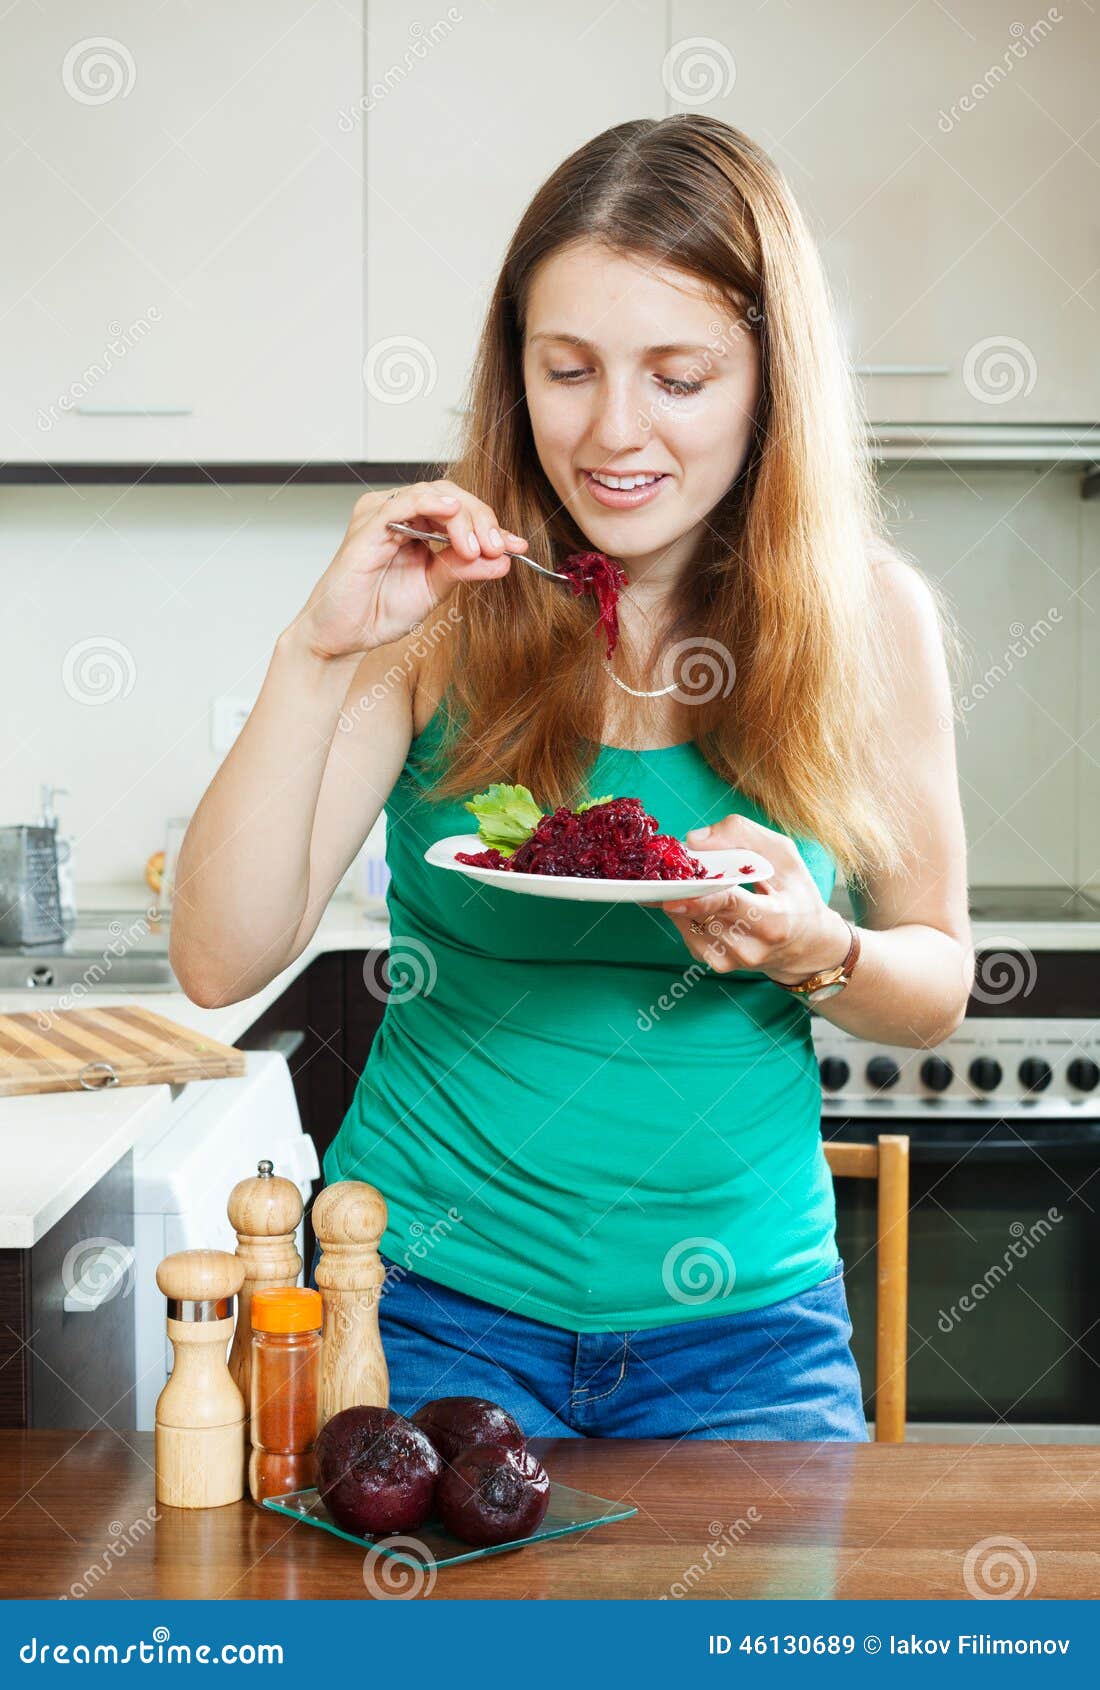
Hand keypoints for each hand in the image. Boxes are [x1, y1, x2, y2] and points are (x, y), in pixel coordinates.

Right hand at [295, 480, 526, 660]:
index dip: (491, 526)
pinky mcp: (367, 527)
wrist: (343, 636)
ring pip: (433, 495)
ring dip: (464, 517)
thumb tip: (505, 559)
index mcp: (416, 525)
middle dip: (482, 520)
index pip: (461, 510)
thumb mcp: (435, 589)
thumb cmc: (379, 610)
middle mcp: (399, 514)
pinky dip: (431, 504)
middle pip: (452, 497)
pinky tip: (453, 512)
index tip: (518, 547)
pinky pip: (402, 504)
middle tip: (499, 547)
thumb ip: (465, 570)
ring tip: (478, 546)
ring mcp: (382, 516)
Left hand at [659, 813, 851, 982]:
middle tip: (675, 868)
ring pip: (686, 922)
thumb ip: (741, 835)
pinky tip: (700, 899)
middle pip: (701, 914)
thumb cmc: (794, 892)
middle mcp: (750, 948)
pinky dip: (685, 911)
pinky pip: (686, 930)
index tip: (672, 892)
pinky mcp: (715, 964)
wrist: (806, 943)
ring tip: (694, 880)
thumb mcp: (782, 854)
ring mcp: (731, 961)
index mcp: (774, 920)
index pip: (730, 906)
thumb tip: (694, 840)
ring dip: (682, 897)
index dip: (699, 898)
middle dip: (683, 888)